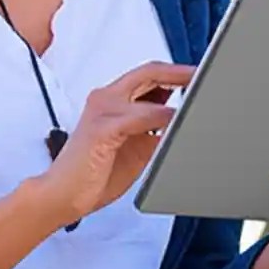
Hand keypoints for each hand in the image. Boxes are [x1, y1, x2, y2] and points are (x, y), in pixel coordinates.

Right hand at [36, 61, 193, 227]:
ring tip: (200, 98)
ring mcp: (103, 110)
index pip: (148, 74)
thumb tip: (186, 119)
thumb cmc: (95, 173)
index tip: (201, 75)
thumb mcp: (137, 146)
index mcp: (112, 100)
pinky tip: (177, 121)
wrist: (62, 196)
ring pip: (147, 88)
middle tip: (206, 76)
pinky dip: (162, 117)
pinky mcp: (102, 128)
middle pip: (149, 72)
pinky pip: (140, 117)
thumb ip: (156, 128)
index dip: (177, 72)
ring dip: (178, 93)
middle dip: (181, 72)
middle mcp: (106, 98)